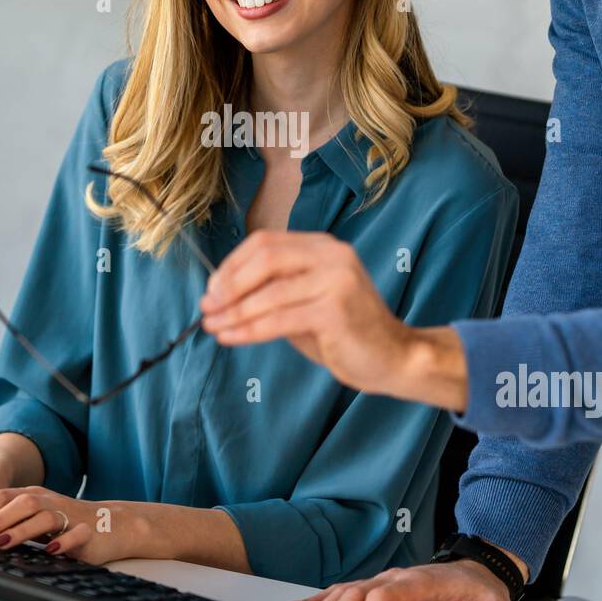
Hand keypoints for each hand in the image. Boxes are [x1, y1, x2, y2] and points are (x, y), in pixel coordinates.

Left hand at [0, 489, 148, 565]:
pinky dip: (62, 542)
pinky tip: (50, 550)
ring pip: (43, 516)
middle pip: (18, 503)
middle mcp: (48, 501)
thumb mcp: (29, 518)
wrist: (110, 526)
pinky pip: (75, 535)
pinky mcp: (87, 532)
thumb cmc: (63, 524)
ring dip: (20, 529)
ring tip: (0, 543)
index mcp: (31, 497)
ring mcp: (68, 516)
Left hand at [200, 230, 408, 394]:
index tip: (212, 289)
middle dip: (229, 284)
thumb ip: (274, 292)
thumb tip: (221, 295)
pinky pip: (279, 319)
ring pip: (269, 292)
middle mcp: (332, 255)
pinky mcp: (335, 310)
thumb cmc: (346, 332)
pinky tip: (230, 337)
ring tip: (211, 326)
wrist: (394, 358)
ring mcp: (336, 280)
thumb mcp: (306, 302)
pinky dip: (249, 329)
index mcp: (323, 247)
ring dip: (234, 311)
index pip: (266, 243)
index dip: (232, 264)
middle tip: (207, 307)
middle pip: (265, 259)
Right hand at [289, 560, 514, 600]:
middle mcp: (398, 578)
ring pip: (348, 590)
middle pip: (359, 593)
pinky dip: (324, 598)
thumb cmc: (482, 593)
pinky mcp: (381, 586)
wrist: (479, 574)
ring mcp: (387, 579)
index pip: (386, 597)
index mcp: (421, 583)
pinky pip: (348, 590)